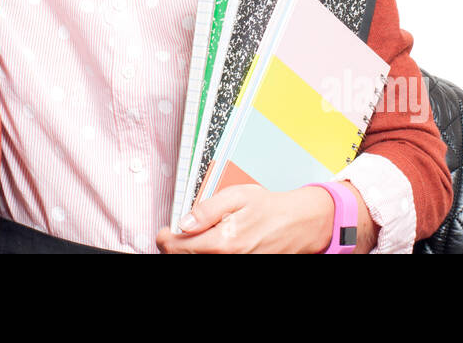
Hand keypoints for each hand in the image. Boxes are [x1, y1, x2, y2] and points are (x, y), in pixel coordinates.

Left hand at [156, 183, 336, 253]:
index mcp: (223, 241)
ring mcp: (236, 265)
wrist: (298, 224)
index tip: (165, 231)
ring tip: (196, 237)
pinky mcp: (242, 267)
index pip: (178, 248)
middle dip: (177, 246)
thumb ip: (206, 209)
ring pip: (199, 262)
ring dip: (192, 251)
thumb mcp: (237, 196)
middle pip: (185, 259)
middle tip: (178, 233)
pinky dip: (207, 254)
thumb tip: (183, 222)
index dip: (165, 238)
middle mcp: (228, 260)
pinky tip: (211, 245)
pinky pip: (216, 263)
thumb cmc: (270, 208)